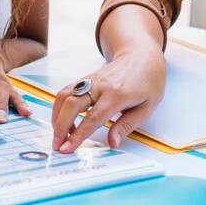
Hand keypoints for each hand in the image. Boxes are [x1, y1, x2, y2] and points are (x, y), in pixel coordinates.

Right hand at [51, 49, 166, 151]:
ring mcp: (90, 80)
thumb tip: (112, 143)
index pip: (93, 117)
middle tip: (57, 145)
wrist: (142, 56)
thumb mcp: (147, 108)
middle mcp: (100, 85)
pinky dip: (60, 107)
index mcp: (117, 94)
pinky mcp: (85, 79)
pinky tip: (65, 121)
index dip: (78, 135)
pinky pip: (66, 91)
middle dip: (60, 126)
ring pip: (64, 96)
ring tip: (60, 135)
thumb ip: (127, 126)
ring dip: (57, 116)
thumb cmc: (148, 82)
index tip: (67, 148)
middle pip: (72, 104)